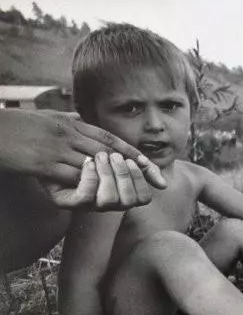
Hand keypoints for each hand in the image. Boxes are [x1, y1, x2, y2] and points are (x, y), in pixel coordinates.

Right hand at [0, 108, 165, 188]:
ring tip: (133, 192)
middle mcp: (68, 133)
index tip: (152, 166)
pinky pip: (71, 176)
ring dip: (114, 180)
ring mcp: (55, 148)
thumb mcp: (46, 119)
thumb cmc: (16, 126)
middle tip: (155, 182)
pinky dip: (88, 186)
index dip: (133, 153)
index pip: (110, 138)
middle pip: (109, 152)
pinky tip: (101, 196)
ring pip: (94, 165)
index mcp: (71, 123)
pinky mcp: (42, 163)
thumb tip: (79, 119)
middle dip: (134, 169)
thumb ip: (66, 121)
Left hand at [40, 152, 156, 209]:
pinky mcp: (67, 201)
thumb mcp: (115, 151)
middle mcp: (106, 204)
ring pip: (109, 200)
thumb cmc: (85, 148)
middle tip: (112, 156)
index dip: (141, 179)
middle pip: (129, 201)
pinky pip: (86, 197)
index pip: (144, 198)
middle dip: (124, 174)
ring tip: (97, 157)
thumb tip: (163, 185)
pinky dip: (90, 178)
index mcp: (121, 194)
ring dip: (107, 174)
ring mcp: (87, 205)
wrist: (48, 145)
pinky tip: (86, 163)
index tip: (133, 160)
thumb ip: (139, 164)